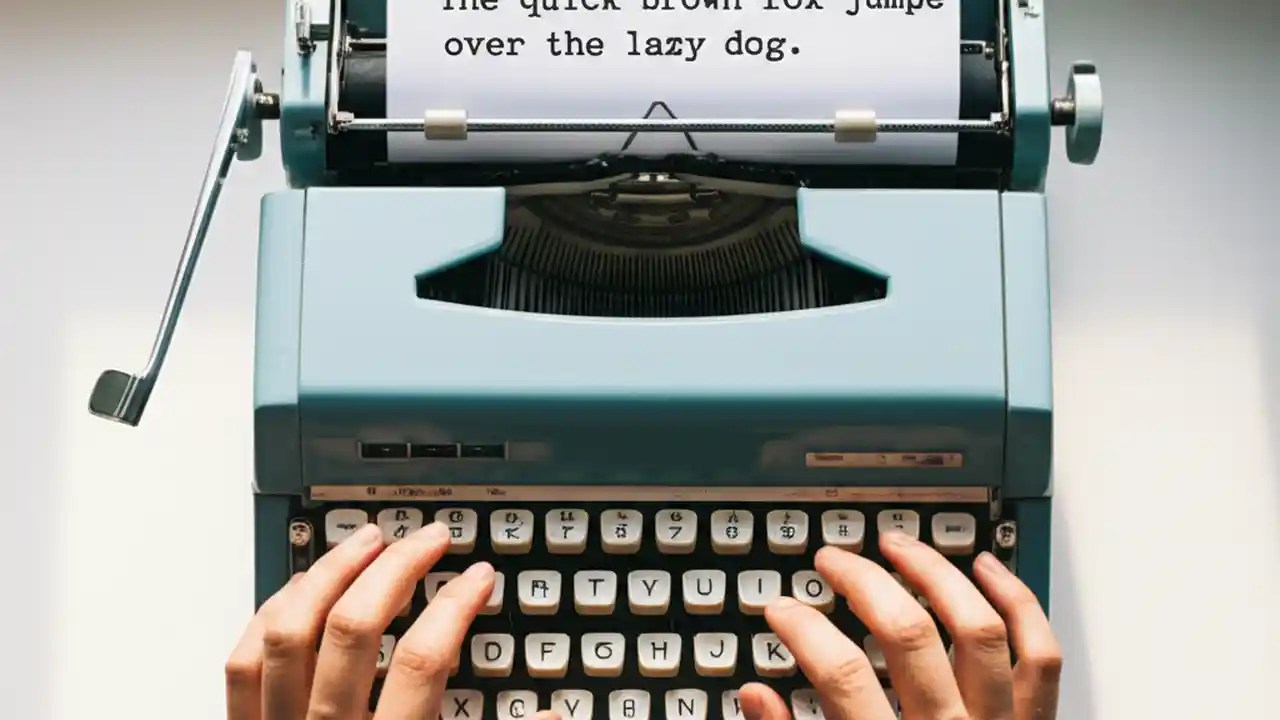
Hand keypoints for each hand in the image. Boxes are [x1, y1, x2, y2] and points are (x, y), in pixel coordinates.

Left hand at [224, 522, 556, 719]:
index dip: (456, 607)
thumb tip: (550, 715)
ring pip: (290, 632)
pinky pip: (243, 663)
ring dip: (327, 574)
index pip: (424, 661)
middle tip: (430, 539)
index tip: (479, 577)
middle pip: (354, 629)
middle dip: (396, 569)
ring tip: (365, 540)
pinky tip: (300, 589)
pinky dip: (271, 614)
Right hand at [741, 533, 1060, 719]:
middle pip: (908, 636)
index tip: (780, 608)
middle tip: (831, 561)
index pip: (840, 675)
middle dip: (862, 583)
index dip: (802, 629)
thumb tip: (754, 696)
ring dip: (936, 575)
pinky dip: (1018, 602)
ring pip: (979, 630)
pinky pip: (1041, 656)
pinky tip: (985, 568)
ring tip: (898, 545)